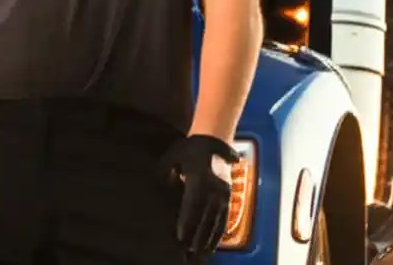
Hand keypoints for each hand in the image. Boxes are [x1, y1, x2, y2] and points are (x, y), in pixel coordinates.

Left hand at [160, 135, 239, 261]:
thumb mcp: (173, 156)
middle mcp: (215, 187)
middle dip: (197, 235)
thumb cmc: (189, 149)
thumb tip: (164, 187)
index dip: (186, 221)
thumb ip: (166, 173)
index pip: (193, 204)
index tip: (180, 236)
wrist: (214, 140)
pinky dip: (220, 231)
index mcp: (200, 177)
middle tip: (189, 251)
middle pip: (205, 216)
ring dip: (209, 237)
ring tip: (202, 252)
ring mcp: (224, 192)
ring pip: (217, 219)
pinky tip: (215, 242)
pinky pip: (225, 217)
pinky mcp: (229, 195)